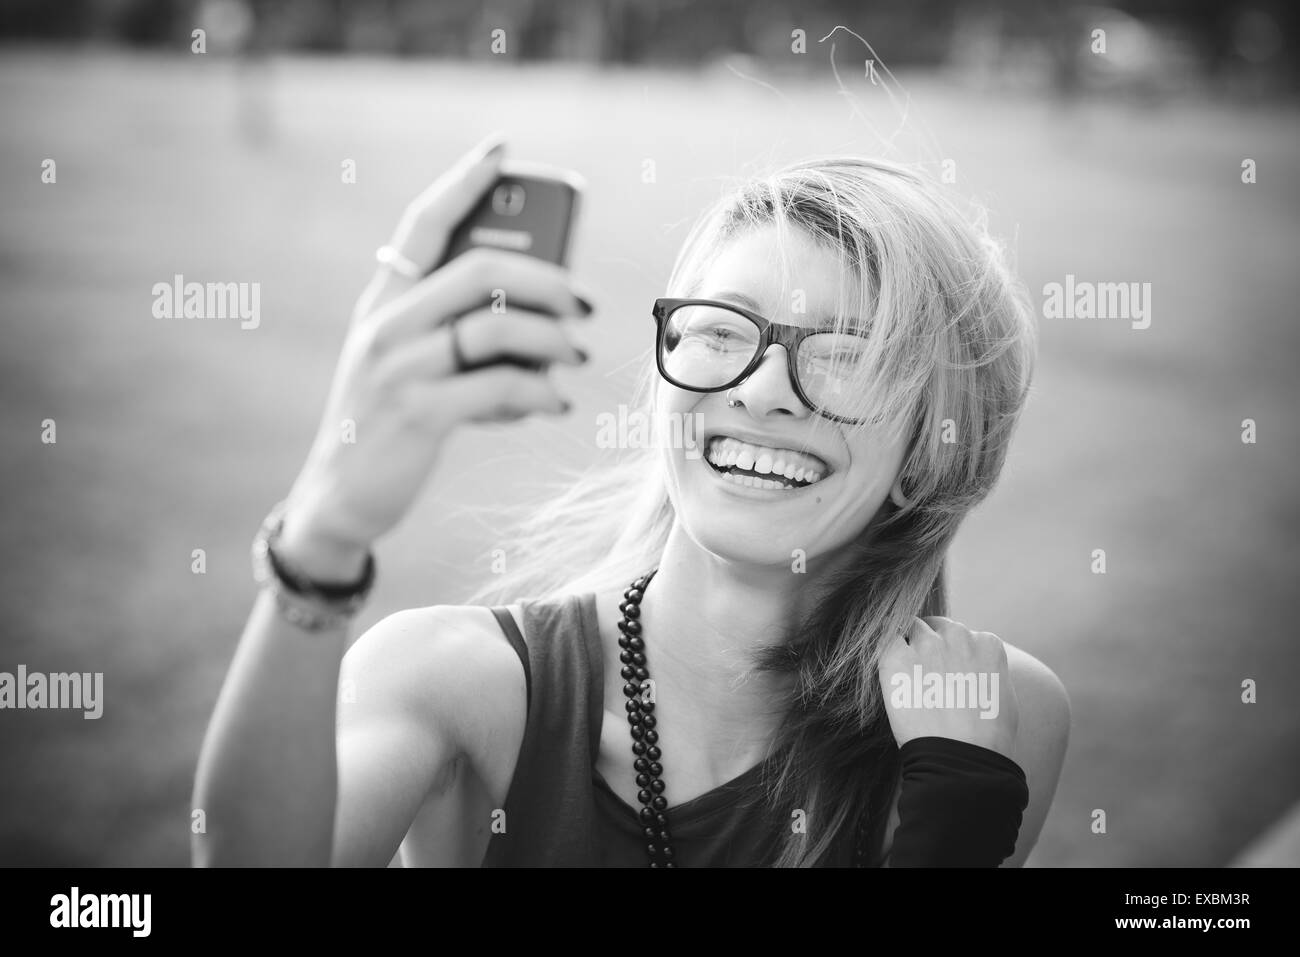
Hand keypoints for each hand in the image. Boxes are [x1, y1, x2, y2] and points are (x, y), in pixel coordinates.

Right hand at [277, 135, 589, 574]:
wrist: (340, 495)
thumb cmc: (390, 420)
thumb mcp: (407, 364)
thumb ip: (454, 331)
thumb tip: (542, 317)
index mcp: (383, 302)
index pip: (422, 223)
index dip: (463, 182)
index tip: (500, 150)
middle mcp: (385, 324)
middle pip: (481, 269)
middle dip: (548, 279)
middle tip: (584, 304)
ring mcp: (397, 368)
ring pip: (498, 328)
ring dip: (553, 341)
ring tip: (577, 356)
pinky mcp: (417, 413)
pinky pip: (498, 387)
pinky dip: (538, 393)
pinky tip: (554, 403)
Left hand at [878, 617, 1019, 761]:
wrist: (961, 760)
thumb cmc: (987, 739)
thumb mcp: (1001, 696)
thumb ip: (986, 671)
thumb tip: (972, 669)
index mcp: (987, 644)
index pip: (962, 636)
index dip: (953, 655)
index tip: (948, 674)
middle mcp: (957, 636)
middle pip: (936, 627)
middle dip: (931, 645)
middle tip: (926, 676)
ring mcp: (926, 645)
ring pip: (911, 629)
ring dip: (909, 647)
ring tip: (909, 679)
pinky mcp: (896, 658)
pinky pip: (886, 643)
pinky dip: (888, 656)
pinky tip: (893, 678)